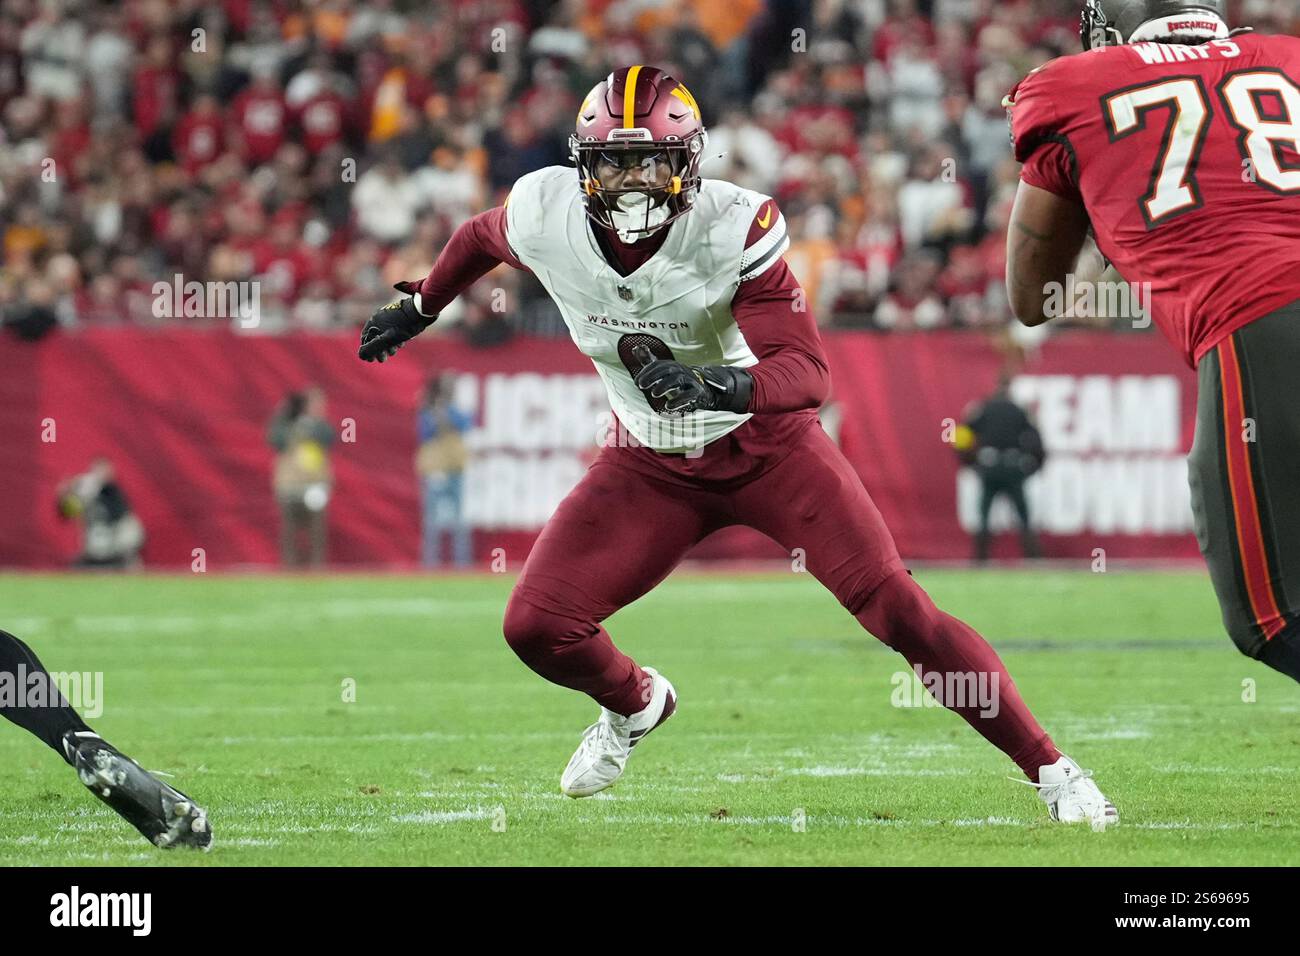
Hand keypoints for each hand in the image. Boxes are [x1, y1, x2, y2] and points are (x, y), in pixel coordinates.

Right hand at [358, 281, 434, 362]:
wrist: (422, 310)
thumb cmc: (405, 325)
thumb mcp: (388, 339)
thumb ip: (374, 347)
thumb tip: (361, 356)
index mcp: (374, 320)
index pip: (366, 338)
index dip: (367, 349)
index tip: (370, 359)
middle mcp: (380, 317)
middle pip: (375, 337)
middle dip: (379, 350)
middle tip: (382, 359)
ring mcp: (389, 316)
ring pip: (385, 334)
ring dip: (387, 345)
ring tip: (393, 352)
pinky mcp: (399, 317)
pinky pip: (393, 330)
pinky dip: (394, 338)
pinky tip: (401, 344)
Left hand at [631, 344, 752, 415]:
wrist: (707, 390)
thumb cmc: (681, 381)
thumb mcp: (664, 371)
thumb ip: (650, 361)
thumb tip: (636, 348)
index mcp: (673, 366)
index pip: (658, 364)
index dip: (647, 372)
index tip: (637, 382)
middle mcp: (681, 371)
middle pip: (667, 369)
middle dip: (653, 376)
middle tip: (641, 385)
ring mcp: (690, 381)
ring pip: (678, 380)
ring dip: (664, 386)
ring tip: (654, 394)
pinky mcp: (698, 392)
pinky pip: (689, 395)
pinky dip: (678, 400)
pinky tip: (668, 406)